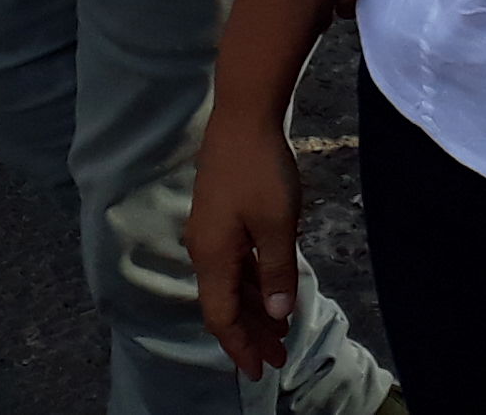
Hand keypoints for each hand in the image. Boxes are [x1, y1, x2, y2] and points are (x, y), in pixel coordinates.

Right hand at [186, 102, 304, 379]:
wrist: (244, 115)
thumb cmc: (261, 170)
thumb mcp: (277, 225)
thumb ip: (276, 272)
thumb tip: (277, 314)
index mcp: (212, 256)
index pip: (221, 316)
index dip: (240, 346)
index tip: (260, 371)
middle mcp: (205, 249)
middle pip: (225, 304)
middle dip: (251, 333)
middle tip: (279, 356)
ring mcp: (212, 231)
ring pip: (231, 283)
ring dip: (255, 308)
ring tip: (281, 329)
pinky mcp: (222, 215)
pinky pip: (235, 262)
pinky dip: (254, 281)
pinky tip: (273, 288)